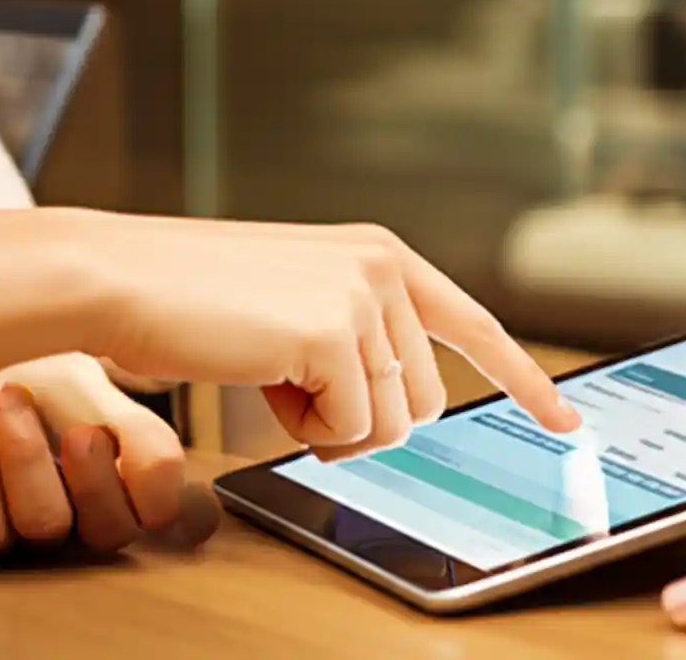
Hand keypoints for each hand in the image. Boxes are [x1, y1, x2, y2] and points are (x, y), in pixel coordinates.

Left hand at [0, 354, 207, 556]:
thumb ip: (151, 449)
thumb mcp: (115, 406)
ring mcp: (11, 539)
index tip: (87, 429)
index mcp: (121, 506)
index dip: (103, 481)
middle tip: (16, 395)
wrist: (0, 368)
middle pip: (48, 526)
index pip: (127, 526)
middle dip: (26, 456)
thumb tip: (163, 507)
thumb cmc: (62, 388)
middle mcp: (70, 533)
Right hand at [79, 214, 580, 458]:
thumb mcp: (301, 306)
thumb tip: (402, 409)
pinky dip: (303, 428)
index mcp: (383, 257)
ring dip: (329, 424)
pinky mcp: (332, 334)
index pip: (476, 328)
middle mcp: (386, 270)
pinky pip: (347, 429)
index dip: (525, 381)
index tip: (565, 420)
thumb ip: (363, 340)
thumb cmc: (198, 300)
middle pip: (426, 402)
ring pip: (392, 424)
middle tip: (296, 388)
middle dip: (365, 419)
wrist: (119, 277)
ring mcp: (363, 299)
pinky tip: (262, 379)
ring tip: (272, 373)